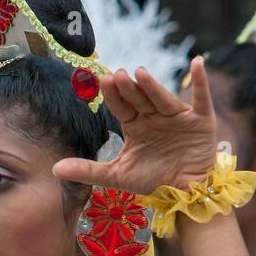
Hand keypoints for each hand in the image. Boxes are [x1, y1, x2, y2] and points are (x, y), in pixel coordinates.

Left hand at [53, 56, 218, 195]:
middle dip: (129, 88)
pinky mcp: (200, 121)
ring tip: (141, 74)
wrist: (184, 192)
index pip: (121, 107)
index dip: (113, 95)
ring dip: (153, 87)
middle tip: (118, 76)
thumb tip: (54, 169)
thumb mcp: (117, 176)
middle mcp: (154, 116)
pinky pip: (201, 99)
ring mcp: (177, 117)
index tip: (102, 81)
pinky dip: (200, 82)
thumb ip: (88, 171)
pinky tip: (197, 63)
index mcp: (135, 124)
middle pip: (140, 99)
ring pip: (163, 99)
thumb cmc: (152, 180)